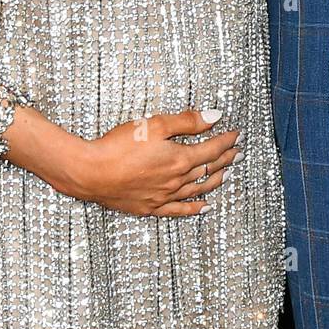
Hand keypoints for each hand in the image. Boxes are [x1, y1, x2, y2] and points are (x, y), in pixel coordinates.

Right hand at [66, 110, 242, 217]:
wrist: (90, 172)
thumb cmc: (119, 146)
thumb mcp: (154, 125)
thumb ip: (187, 122)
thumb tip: (214, 117)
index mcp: (179, 159)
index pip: (211, 150)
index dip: (226, 141)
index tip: (236, 135)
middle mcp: (176, 181)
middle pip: (208, 169)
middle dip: (225, 159)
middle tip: (238, 152)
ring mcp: (163, 197)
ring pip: (198, 189)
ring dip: (215, 180)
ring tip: (228, 174)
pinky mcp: (150, 207)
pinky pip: (179, 210)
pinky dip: (194, 208)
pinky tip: (205, 206)